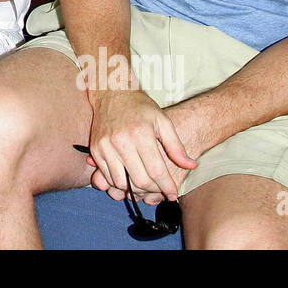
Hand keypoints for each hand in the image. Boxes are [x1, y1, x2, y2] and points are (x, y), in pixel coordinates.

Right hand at [86, 88, 197, 202]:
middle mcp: (121, 141)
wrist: (112, 93)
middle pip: (139, 180)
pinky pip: (107, 176)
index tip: (173, 194)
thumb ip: (176, 146)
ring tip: (145, 185)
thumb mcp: (163, 121)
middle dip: (152, 190)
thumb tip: (191, 166)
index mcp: (140, 133)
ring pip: (121, 183)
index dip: (167, 186)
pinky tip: (129, 177)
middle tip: (160, 189)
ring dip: (134, 189)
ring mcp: (105, 146)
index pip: (156, 171)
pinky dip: (119, 182)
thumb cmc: (140, 107)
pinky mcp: (96, 150)